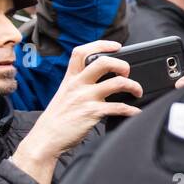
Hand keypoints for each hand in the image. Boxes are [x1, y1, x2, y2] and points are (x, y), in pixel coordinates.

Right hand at [10, 40, 142, 183]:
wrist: (45, 139)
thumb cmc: (57, 119)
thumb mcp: (64, 95)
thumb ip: (79, 85)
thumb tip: (102, 81)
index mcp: (70, 79)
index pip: (81, 52)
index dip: (100, 44)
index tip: (116, 46)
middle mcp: (77, 85)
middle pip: (102, 62)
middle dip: (121, 64)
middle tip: (128, 71)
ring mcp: (85, 98)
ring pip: (116, 82)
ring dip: (133, 85)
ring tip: (138, 91)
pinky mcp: (92, 113)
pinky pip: (119, 107)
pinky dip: (132, 110)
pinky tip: (136, 112)